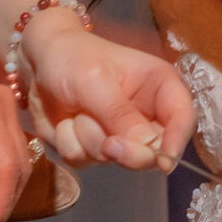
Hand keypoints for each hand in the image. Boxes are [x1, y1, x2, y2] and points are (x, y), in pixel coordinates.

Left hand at [21, 21, 194, 170]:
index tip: (164, 163)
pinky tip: (66, 121)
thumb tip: (149, 146)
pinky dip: (70, 144)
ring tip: (77, 112)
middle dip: (126, 151)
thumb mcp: (96, 80)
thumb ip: (120, 113)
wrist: (38, 62)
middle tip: (108, 144)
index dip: (177, 142)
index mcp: (159, 86)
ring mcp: (119, 134)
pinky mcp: (93, 147)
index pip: (183, 118)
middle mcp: (146, 113)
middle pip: (153, 151)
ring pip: (113, 159)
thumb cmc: (73, 58)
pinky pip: (85, 161)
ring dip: (88, 140)